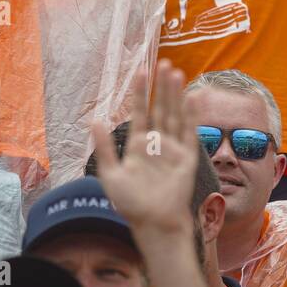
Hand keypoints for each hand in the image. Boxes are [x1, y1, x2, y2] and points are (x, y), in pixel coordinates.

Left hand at [91, 59, 198, 235]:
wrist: (153, 223)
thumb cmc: (131, 204)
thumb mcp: (111, 174)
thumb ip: (104, 148)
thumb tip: (94, 121)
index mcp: (138, 145)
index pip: (140, 112)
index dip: (141, 92)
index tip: (142, 72)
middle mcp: (157, 143)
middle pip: (160, 108)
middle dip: (162, 87)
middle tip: (165, 64)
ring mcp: (173, 149)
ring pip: (175, 115)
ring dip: (176, 95)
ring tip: (176, 73)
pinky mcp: (187, 158)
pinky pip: (190, 132)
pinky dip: (191, 115)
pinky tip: (191, 98)